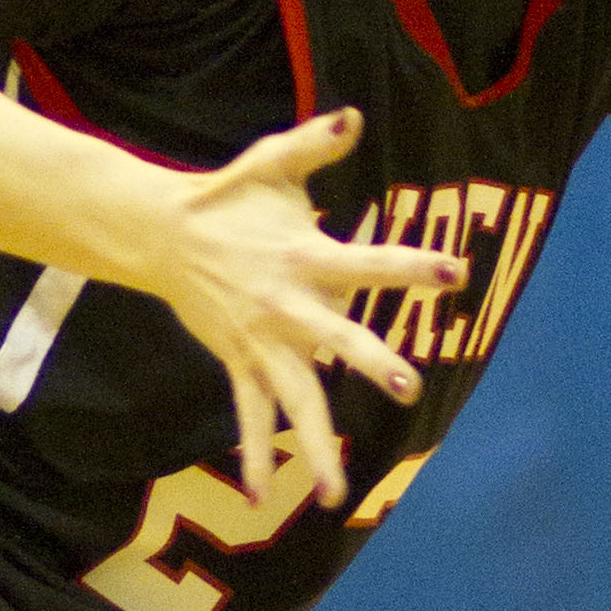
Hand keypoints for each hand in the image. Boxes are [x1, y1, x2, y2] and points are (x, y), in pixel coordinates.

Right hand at [154, 111, 460, 507]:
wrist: (156, 234)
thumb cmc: (227, 198)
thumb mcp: (268, 163)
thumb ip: (314, 143)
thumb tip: (355, 116)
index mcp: (301, 255)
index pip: (366, 262)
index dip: (410, 266)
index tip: (454, 272)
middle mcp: (284, 305)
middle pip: (333, 338)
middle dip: (369, 361)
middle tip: (407, 386)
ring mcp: (259, 341)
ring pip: (292, 398)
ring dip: (313, 444)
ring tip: (334, 492)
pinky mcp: (238, 360)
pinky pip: (248, 413)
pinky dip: (251, 452)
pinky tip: (260, 495)